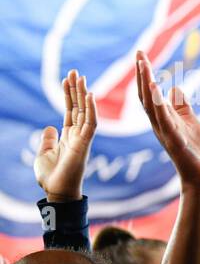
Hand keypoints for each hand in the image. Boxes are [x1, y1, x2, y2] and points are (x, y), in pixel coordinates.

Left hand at [34, 70, 98, 202]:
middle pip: (78, 107)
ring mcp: (83, 139)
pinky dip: (90, 109)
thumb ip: (48, 139)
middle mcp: (78, 135)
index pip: (70, 110)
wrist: (57, 192)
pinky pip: (90, 123)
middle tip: (75, 71)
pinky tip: (89, 96)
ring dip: (83, 95)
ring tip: (81, 77)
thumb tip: (50, 127)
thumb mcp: (43, 153)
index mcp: (68, 136)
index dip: (69, 95)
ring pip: (85, 112)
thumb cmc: (51, 177)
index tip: (68, 79)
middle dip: (76, 89)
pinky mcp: (85, 144)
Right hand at [137, 53, 199, 187]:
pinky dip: (161, 106)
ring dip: (148, 85)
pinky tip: (158, 90)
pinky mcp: (176, 142)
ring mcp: (166, 133)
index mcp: (163, 118)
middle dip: (142, 74)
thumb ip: (181, 106)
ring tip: (144, 66)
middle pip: (146, 95)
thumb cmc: (196, 151)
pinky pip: (166, 121)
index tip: (141, 54)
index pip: (149, 93)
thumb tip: (174, 87)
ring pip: (153, 106)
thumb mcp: (189, 122)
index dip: (144, 74)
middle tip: (139, 53)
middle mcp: (160, 124)